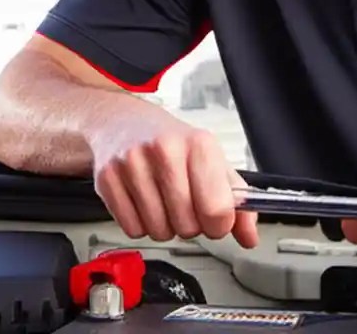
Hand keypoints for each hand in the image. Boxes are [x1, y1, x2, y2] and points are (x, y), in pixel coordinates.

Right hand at [88, 112, 258, 247]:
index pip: (217, 209)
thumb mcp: (212, 161)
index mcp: (198, 144)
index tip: (216, 218)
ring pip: (159, 231)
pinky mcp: (107, 179)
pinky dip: (140, 224)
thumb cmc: (171, 142)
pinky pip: (132, 229)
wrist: (121, 121)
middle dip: (190, 225)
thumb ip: (237, 200)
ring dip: (164, 226)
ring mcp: (132, 164)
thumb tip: (249, 236)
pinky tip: (142, 202)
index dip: (220, 224)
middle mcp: (164, 150)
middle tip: (185, 204)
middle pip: (188, 226)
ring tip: (162, 200)